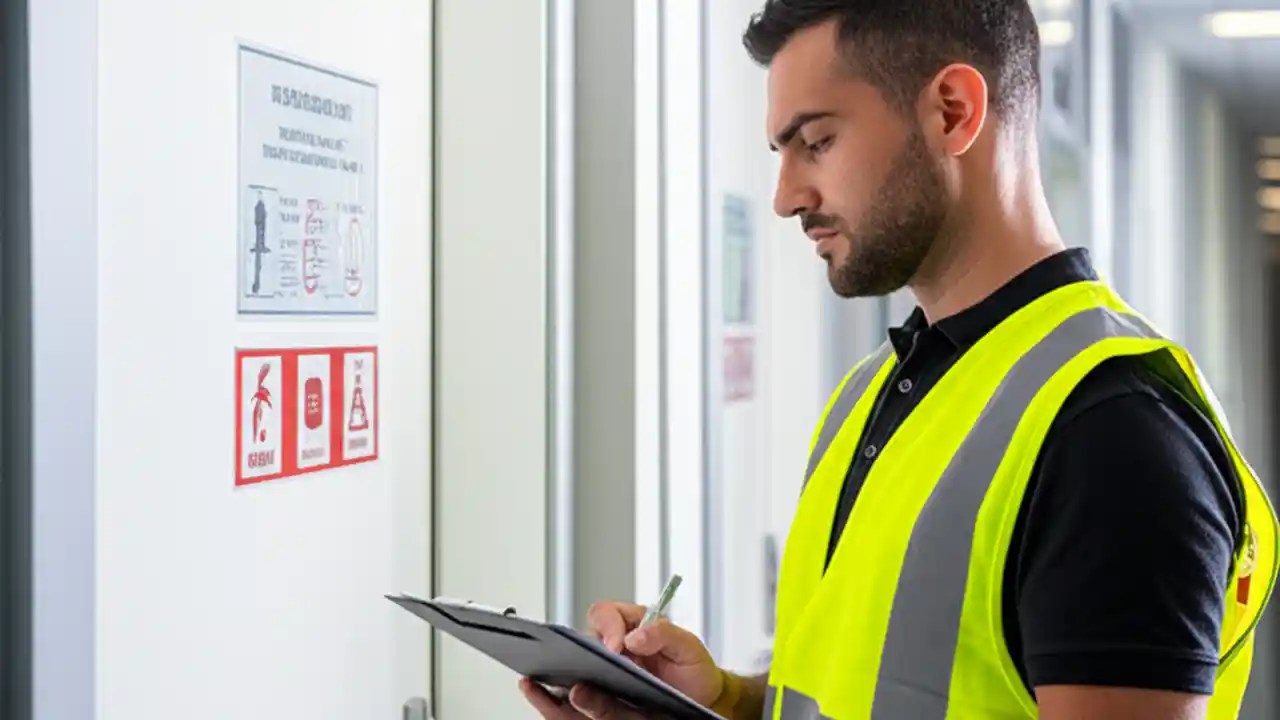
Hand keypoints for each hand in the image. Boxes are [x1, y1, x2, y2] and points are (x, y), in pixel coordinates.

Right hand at [519, 601, 725, 717]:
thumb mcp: (689, 647)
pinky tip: (543, 698)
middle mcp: (610, 649)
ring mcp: (602, 676)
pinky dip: (553, 702)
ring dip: (557, 681)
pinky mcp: (600, 702)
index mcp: (629, 625)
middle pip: (579, 644)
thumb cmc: (692, 669)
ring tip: (552, 686)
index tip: (617, 646)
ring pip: (571, 674)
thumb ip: (665, 634)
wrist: (701, 700)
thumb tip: (634, 635)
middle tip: (575, 667)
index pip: (605, 614)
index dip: (606, 627)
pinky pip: (571, 704)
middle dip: (571, 654)